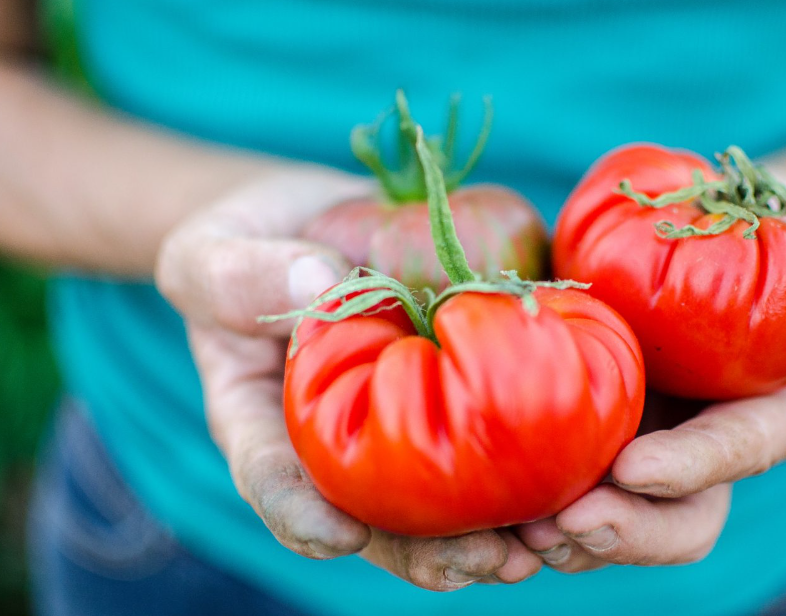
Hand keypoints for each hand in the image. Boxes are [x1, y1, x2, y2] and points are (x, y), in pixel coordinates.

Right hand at [155, 169, 540, 589]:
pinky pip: (484, 424)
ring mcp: (397, 415)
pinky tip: (573, 469)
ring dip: (493, 526)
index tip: (338, 534)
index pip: (274, 480)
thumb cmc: (240, 249)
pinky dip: (531, 455)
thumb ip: (241, 275)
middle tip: (486, 560)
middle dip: (430, 550)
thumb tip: (322, 281)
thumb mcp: (212, 254)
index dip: (303, 515)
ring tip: (540, 542)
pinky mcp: (449, 380)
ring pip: (440, 495)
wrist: (302, 225)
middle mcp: (338, 439)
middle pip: (377, 515)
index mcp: (266, 423)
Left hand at [515, 177, 785, 571]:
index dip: (692, 466)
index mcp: (772, 412)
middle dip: (624, 529)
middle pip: (678, 518)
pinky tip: (484, 501)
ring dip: (566, 534)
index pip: (740, 450)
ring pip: (616, 517)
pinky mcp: (601, 429)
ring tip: (517, 528)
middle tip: (562, 522)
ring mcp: (652, 445)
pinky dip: (529, 500)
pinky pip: (568, 483)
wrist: (729, 246)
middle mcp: (709, 446)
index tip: (634, 469)